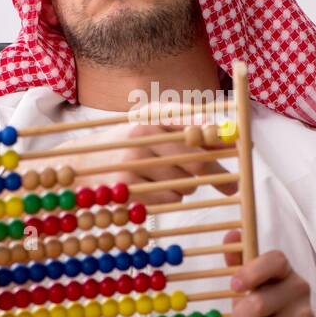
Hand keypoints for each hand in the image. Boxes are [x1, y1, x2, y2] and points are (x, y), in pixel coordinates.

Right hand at [25, 118, 237, 205]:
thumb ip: (183, 126)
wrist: (71, 166)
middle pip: (198, 162)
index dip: (222, 138)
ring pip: (185, 185)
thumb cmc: (118, 145)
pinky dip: (168, 201)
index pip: (196, 124)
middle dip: (218, 176)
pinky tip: (152, 192)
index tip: (244, 146)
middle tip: (232, 187)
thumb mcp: (145, 125)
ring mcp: (134, 163)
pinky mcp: (127, 189)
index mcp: (150, 115)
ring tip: (166, 181)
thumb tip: (226, 137)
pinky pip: (167, 201)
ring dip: (186, 189)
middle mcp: (143, 135)